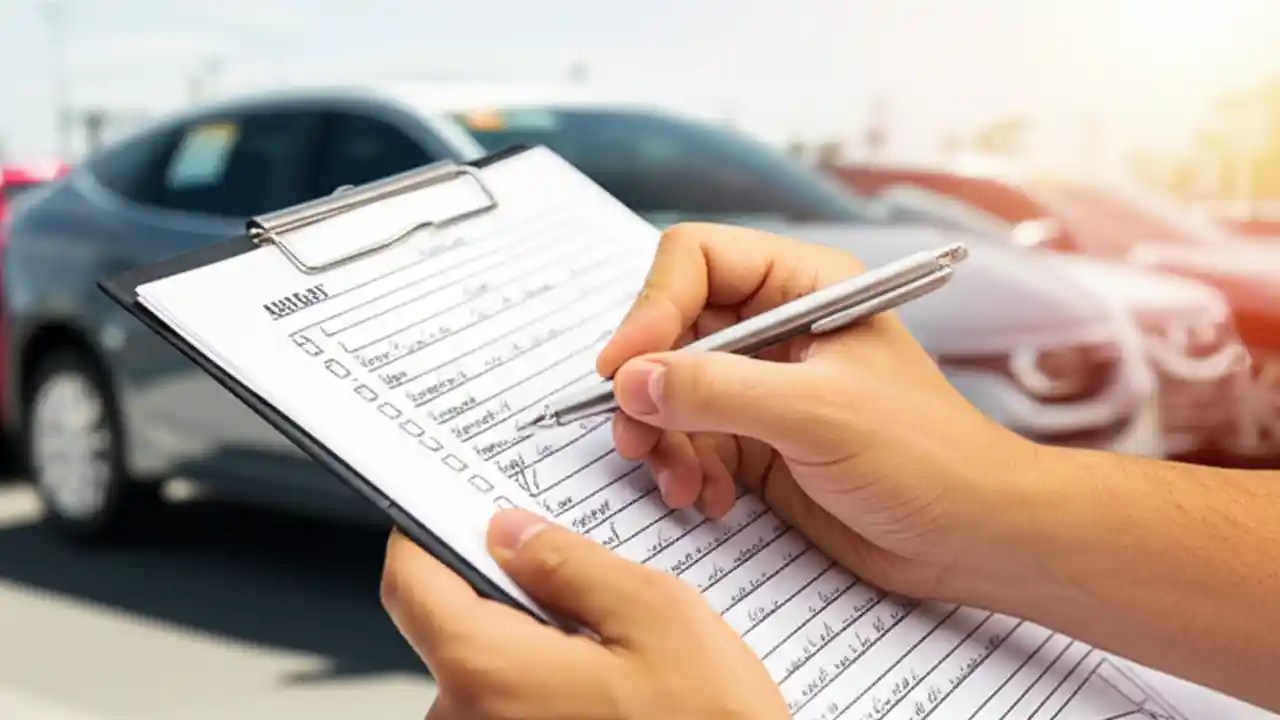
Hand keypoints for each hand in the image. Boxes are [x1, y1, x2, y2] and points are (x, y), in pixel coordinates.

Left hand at [381, 509, 788, 719]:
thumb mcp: (656, 615)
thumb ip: (570, 564)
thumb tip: (512, 533)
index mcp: (490, 671)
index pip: (410, 582)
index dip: (427, 533)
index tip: (456, 509)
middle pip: (448, 624)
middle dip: (501, 589)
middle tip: (570, 574)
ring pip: (484, 668)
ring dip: (530, 641)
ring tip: (607, 642)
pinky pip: (507, 706)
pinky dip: (542, 681)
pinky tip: (605, 683)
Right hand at [598, 223, 1039, 603]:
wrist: (971, 538)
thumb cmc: (925, 457)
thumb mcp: (816, 415)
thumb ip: (717, 391)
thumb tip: (629, 379)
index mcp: (803, 285)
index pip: (697, 261)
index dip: (651, 308)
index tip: (621, 370)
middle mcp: (776, 326)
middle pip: (671, 328)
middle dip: (647, 386)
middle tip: (634, 437)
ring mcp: (763, 385)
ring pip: (670, 390)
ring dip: (660, 438)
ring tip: (678, 482)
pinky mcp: (757, 440)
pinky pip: (690, 440)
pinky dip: (685, 469)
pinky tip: (708, 500)